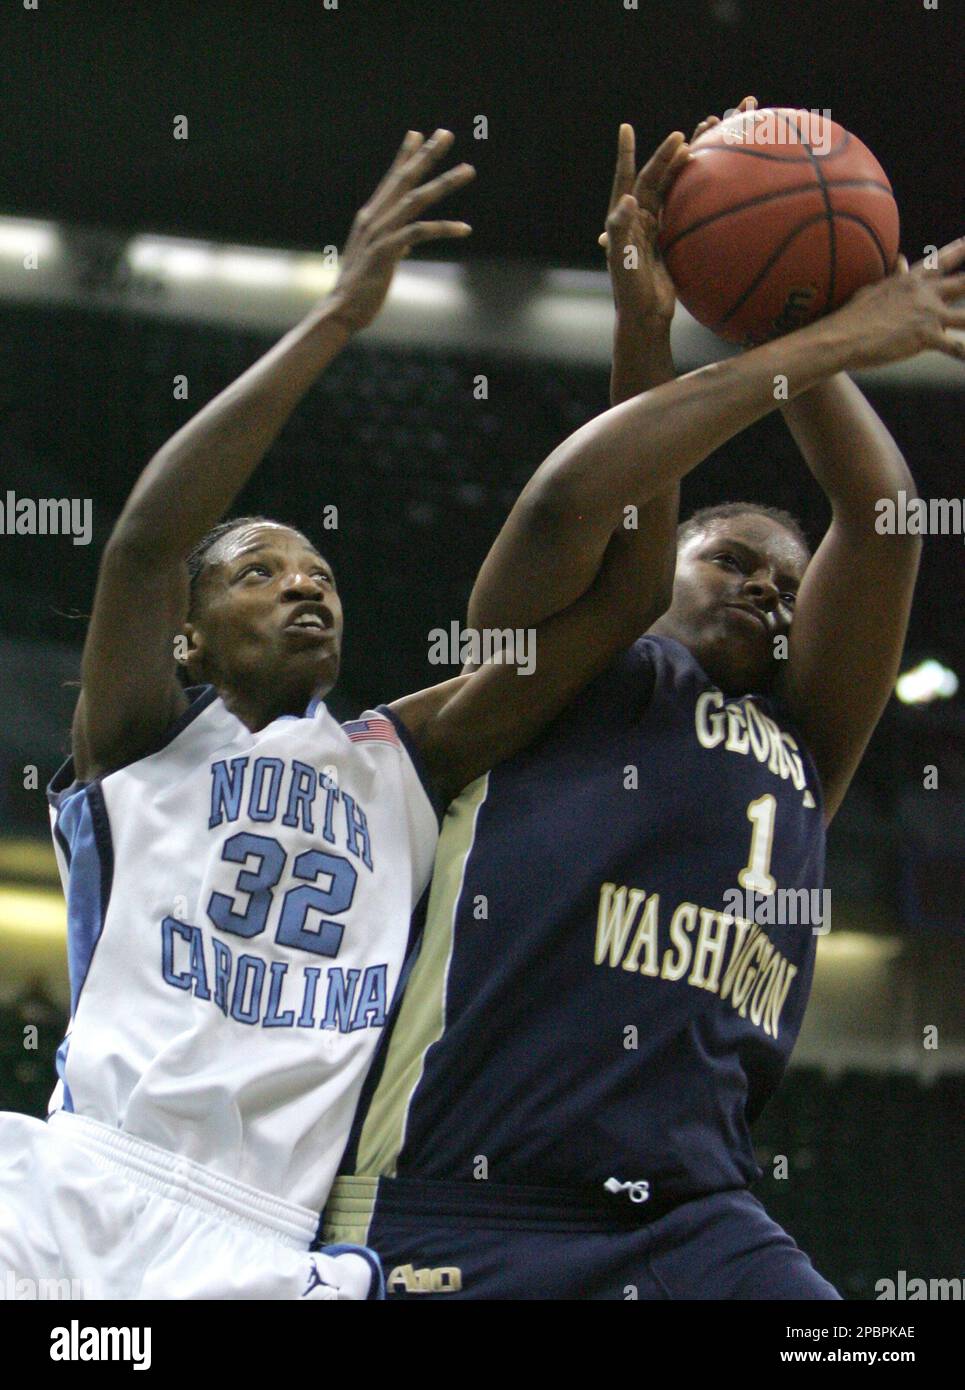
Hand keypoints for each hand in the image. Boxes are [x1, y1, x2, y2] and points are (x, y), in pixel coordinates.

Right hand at [326, 129, 473, 332]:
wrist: (342, 310)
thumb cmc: (361, 289)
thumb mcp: (378, 260)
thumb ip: (393, 244)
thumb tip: (409, 241)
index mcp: (370, 218)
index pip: (391, 180)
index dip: (405, 156)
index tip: (419, 133)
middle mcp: (373, 218)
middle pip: (404, 179)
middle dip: (426, 154)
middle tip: (447, 133)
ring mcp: (379, 233)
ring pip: (416, 199)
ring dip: (444, 182)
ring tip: (468, 170)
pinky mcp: (386, 251)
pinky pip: (419, 232)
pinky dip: (443, 227)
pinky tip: (465, 228)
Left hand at [599, 97, 756, 324]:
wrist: (646, 318)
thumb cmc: (629, 292)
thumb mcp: (622, 261)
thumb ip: (620, 230)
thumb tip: (627, 198)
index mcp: (623, 219)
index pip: (627, 179)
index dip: (626, 154)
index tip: (626, 128)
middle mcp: (638, 218)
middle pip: (654, 178)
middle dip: (667, 155)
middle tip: (684, 135)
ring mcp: (656, 227)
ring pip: (671, 189)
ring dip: (683, 168)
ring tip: (700, 146)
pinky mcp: (672, 238)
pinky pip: (685, 207)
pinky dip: (696, 191)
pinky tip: (714, 179)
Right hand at [831, 238, 964, 367]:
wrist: (842, 337)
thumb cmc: (852, 316)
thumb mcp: (873, 290)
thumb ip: (893, 276)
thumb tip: (901, 259)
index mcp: (911, 280)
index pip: (942, 260)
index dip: (960, 250)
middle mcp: (925, 293)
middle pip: (962, 284)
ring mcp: (928, 314)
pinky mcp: (926, 337)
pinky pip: (954, 347)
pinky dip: (962, 353)